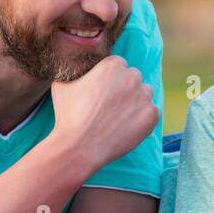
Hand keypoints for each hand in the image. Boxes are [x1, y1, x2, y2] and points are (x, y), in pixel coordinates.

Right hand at [49, 54, 157, 174]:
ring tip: (119, 117)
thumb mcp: (62, 85)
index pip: (118, 65)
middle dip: (124, 88)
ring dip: (136, 101)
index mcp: (112, 65)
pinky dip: (142, 119)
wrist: (79, 147)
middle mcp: (131, 77)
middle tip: (110, 105)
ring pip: (145, 93)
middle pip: (133, 77)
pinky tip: (126, 127)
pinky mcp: (152, 115)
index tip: (103, 91)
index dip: (110, 78)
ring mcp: (144, 96)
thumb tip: (74, 66)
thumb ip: (74, 71)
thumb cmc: (68, 115)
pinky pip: (152, 112)